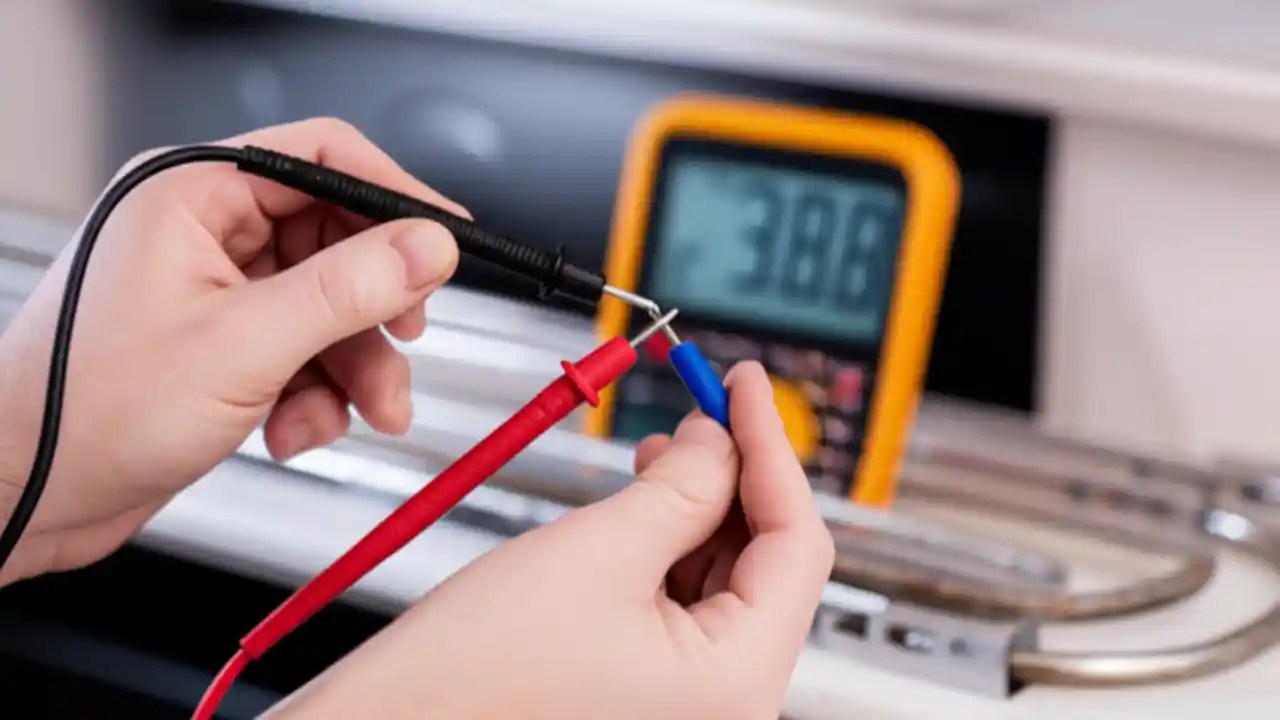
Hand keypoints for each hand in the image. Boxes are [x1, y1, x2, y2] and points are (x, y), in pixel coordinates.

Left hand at [0, 118, 462, 583]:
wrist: (29, 497)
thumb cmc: (87, 411)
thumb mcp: (244, 345)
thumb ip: (348, 290)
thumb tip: (426, 247)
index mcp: (192, 193)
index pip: (322, 159)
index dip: (394, 197)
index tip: (446, 238)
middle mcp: (205, 229)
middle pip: (337, 242)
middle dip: (375, 310)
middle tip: (405, 341)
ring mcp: (215, 287)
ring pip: (328, 306)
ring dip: (352, 366)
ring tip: (357, 412)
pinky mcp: (223, 340)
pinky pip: (304, 348)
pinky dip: (315, 393)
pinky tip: (293, 429)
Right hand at [268, 362, 835, 719]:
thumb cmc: (472, 677)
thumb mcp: (598, 551)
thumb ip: (683, 488)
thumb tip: (721, 438)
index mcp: (736, 684)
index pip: (798, 543)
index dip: (771, 448)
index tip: (746, 384)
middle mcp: (727, 703)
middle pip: (766, 560)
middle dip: (734, 474)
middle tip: (704, 403)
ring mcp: (690, 700)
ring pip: (726, 578)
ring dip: (699, 505)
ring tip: (664, 451)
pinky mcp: (652, 689)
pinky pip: (686, 603)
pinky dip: (671, 544)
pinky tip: (647, 500)